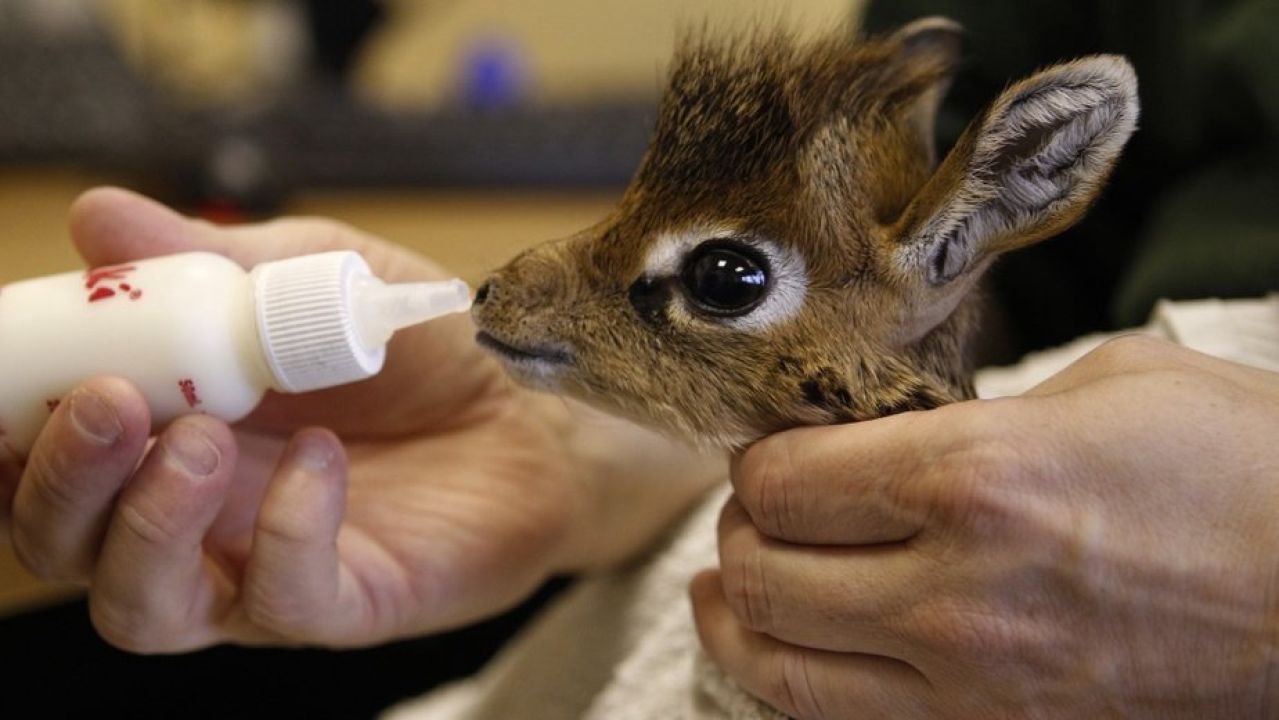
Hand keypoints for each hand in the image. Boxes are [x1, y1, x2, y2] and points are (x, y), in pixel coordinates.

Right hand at [1, 188, 715, 651]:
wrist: (535, 402)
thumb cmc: (411, 347)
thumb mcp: (313, 276)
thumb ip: (208, 259)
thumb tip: (96, 218)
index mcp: (164, 434)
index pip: (39, 463)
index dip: (7, 433)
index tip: (16, 371)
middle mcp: (194, 516)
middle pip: (65, 545)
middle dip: (61, 478)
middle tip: (108, 399)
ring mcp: (262, 569)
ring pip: (142, 605)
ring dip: (144, 523)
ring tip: (203, 436)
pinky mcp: (346, 604)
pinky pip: (282, 598)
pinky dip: (283, 530)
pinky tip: (324, 457)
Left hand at [692, 335, 1278, 717]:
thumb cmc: (1251, 475)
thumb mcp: (1114, 384)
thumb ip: (981, 407)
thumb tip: (901, 428)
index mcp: (974, 478)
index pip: (784, 481)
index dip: (757, 459)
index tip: (770, 450)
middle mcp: (954, 593)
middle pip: (762, 574)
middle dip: (739, 533)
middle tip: (752, 510)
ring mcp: (975, 686)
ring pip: (783, 669)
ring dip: (736, 620)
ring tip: (724, 589)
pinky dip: (796, 685)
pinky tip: (792, 654)